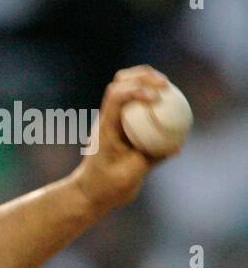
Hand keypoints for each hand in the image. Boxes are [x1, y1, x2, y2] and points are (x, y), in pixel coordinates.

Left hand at [70, 65, 174, 213]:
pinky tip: (172, 103)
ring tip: (168, 88)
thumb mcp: (130, 174)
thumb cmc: (107, 186)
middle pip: (121, 82)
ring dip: (147, 81)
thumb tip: (177, 144)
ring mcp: (115, 120)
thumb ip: (152, 158)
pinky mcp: (123, 126)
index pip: (116, 97)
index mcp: (106, 127)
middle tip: (165, 84)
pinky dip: (153, 98)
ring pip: (127, 87)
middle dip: (143, 75)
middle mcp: (109, 118)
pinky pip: (138, 105)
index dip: (137, 90)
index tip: (157, 97)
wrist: (91, 192)